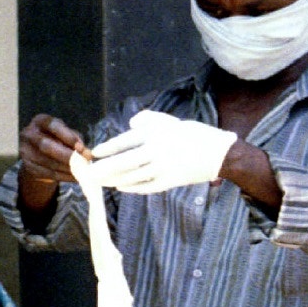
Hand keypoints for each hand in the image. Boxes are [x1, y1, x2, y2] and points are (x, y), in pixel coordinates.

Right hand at [19, 114, 88, 185]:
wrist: (39, 153)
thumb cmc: (58, 138)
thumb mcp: (66, 133)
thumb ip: (75, 139)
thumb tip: (85, 152)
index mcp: (40, 121)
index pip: (53, 126)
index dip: (68, 136)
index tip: (81, 147)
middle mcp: (29, 134)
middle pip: (46, 146)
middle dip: (66, 155)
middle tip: (82, 162)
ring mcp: (25, 151)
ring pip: (47, 162)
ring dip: (67, 168)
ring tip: (81, 171)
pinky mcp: (28, 167)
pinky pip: (47, 173)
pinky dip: (63, 176)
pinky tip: (74, 177)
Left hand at [89, 110, 236, 193]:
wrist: (218, 154)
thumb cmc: (192, 134)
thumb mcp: (170, 120)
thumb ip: (148, 119)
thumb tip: (130, 124)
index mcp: (156, 134)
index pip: (125, 141)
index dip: (108, 148)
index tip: (94, 153)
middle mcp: (157, 151)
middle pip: (124, 162)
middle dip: (104, 169)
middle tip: (88, 173)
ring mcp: (162, 169)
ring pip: (132, 177)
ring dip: (113, 180)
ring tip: (100, 181)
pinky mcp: (168, 182)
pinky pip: (145, 187)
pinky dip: (131, 187)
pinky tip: (120, 187)